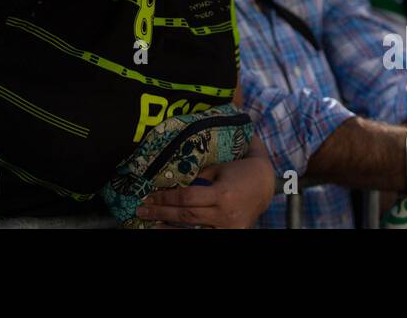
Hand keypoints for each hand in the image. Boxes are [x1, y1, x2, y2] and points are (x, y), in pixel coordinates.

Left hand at [133, 156, 275, 228]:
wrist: (265, 183)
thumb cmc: (240, 171)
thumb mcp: (218, 169)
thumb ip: (198, 178)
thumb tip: (171, 183)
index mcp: (223, 194)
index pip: (187, 198)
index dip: (167, 197)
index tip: (150, 195)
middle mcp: (226, 214)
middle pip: (187, 216)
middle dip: (162, 212)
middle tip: (142, 210)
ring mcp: (229, 228)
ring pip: (193, 232)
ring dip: (169, 229)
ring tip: (151, 225)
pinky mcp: (232, 234)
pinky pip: (205, 237)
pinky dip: (188, 234)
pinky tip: (172, 232)